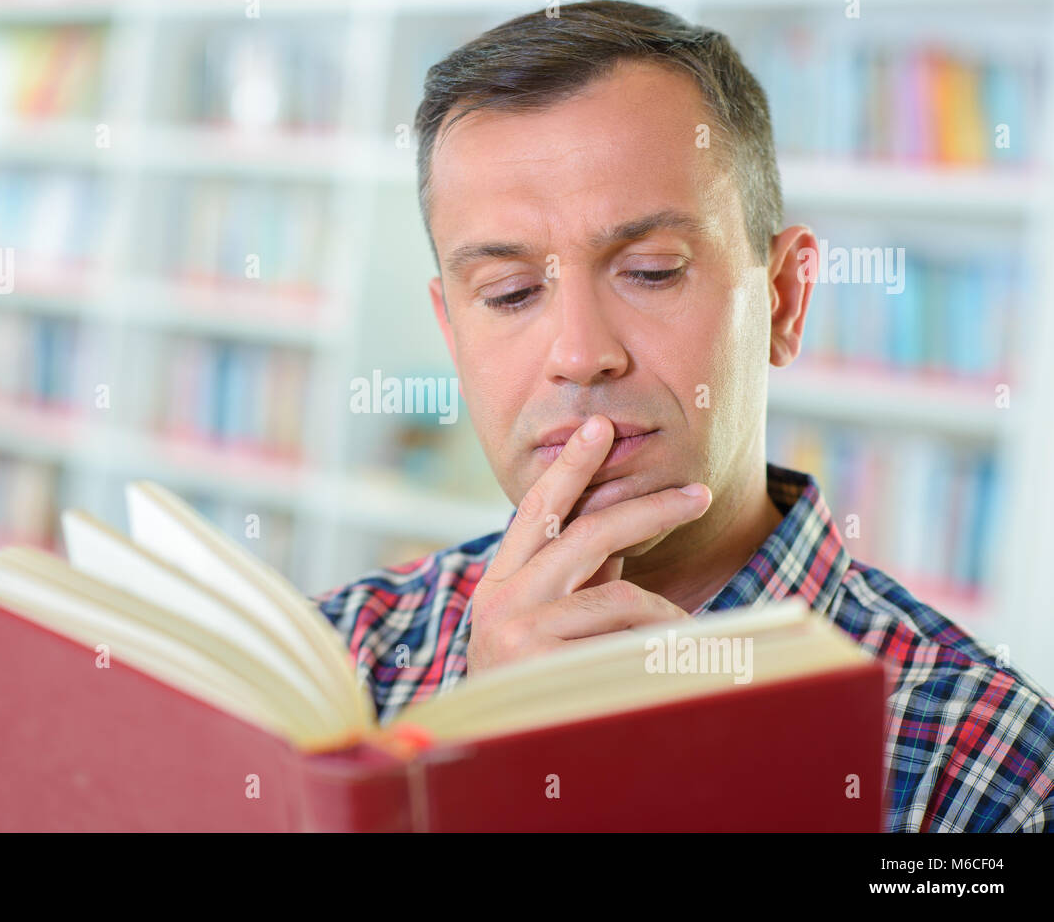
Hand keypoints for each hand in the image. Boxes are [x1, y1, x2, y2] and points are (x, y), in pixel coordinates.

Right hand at [466, 413, 712, 675]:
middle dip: (647, 509)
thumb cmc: (530, 692)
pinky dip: (658, 644)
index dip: (570, 468)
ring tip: (690, 635)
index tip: (601, 429)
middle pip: (583, 534)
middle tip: (697, 493)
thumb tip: (624, 535)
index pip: (535, 512)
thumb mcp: (544, 627)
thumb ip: (574, 583)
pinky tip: (675, 660)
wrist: (496, 764)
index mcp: (497, 585)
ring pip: (615, 593)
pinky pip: (622, 638)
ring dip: (663, 610)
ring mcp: (515, 632)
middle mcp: (499, 600)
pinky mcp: (539, 664)